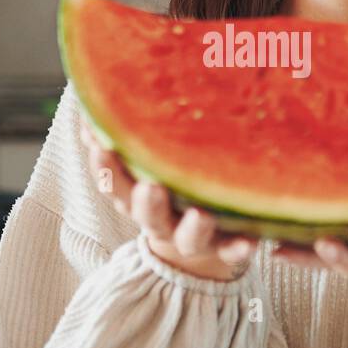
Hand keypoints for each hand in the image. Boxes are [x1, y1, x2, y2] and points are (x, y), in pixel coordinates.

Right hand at [79, 116, 256, 279]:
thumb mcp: (144, 161)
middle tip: (150, 189)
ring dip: (193, 228)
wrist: (199, 238)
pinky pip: (231, 251)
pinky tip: (249, 243)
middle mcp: (161, 221)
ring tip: (201, 215)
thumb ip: (127, 134)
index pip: (114, 184)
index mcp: (136, 199)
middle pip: (148, 216)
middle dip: (147, 204)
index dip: (106, 169)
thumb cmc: (168, 184)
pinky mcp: (224, 248)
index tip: (101, 149)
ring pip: (189, 238)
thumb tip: (98, 96)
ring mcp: (192, 238)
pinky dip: (238, 249)